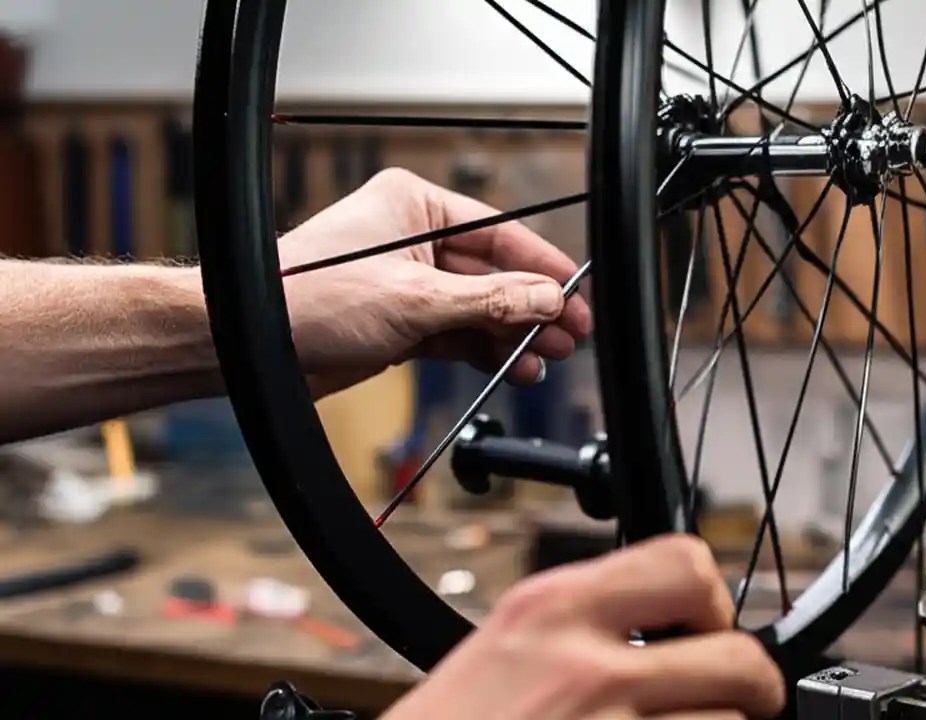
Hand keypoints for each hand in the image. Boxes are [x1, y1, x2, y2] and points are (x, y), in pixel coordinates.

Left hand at [277, 167, 591, 391]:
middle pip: (494, 273)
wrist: (249, 346)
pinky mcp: (400, 323)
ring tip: (545, 360)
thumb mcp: (413, 300)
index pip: (498, 233)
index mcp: (414, 208)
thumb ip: (488, 301)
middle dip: (532, 308)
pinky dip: (484, 351)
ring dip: (512, 336)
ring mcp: (408, 284)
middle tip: (571, 334)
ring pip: (479, 308)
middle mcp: (414, 241)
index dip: (542, 265)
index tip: (577, 291)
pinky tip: (512, 367)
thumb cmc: (307, 299)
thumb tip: (545, 299)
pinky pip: (457, 334)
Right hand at [382, 535, 785, 719]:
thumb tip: (674, 624)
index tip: (711, 627)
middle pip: (737, 657)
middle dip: (753, 685)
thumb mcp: (509, 645)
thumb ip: (587, 624)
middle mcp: (586, 664)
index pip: (685, 562)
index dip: (715, 599)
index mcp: (554, 607)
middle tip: (746, 698)